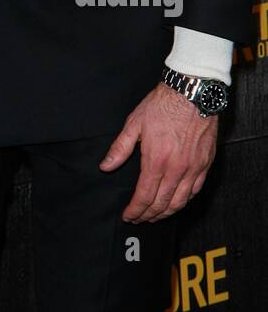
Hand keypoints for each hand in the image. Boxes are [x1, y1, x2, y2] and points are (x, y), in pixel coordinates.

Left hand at [99, 83, 217, 222]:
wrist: (192, 92)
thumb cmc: (163, 104)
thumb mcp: (134, 123)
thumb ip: (120, 148)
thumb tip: (106, 166)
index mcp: (156, 160)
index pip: (144, 196)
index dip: (135, 210)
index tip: (128, 216)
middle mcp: (177, 168)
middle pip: (162, 203)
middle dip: (148, 215)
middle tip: (139, 219)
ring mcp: (193, 168)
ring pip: (180, 201)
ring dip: (166, 212)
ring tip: (155, 215)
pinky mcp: (205, 164)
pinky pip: (195, 190)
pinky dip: (184, 201)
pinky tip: (176, 202)